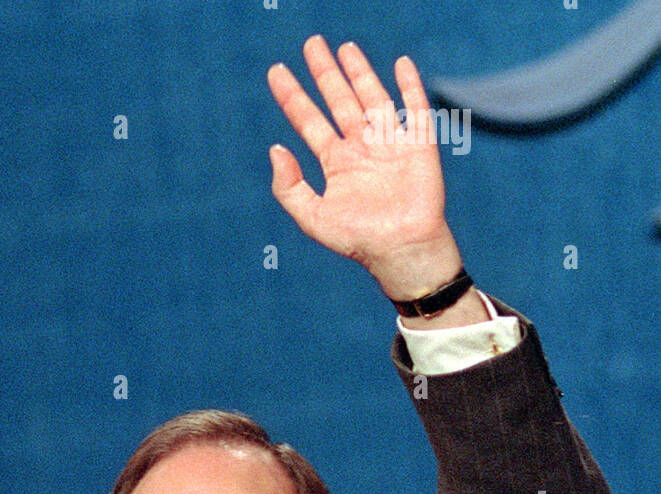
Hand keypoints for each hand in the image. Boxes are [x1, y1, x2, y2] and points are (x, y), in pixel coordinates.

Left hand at [267, 36, 471, 306]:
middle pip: (338, 100)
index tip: (276, 72)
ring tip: (344, 46)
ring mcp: (389, 143)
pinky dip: (409, 85)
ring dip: (359, 71)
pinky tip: (400, 64)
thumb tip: (275, 148)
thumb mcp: (313, 218)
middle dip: (324, 72)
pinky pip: (414, 108)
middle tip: (311, 43)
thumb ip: (290, 187)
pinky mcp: (418, 145)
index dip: (292, 96)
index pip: (309, 121)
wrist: (400, 250)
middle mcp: (361, 148)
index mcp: (336, 163)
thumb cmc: (358, 240)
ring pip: (371, 96)